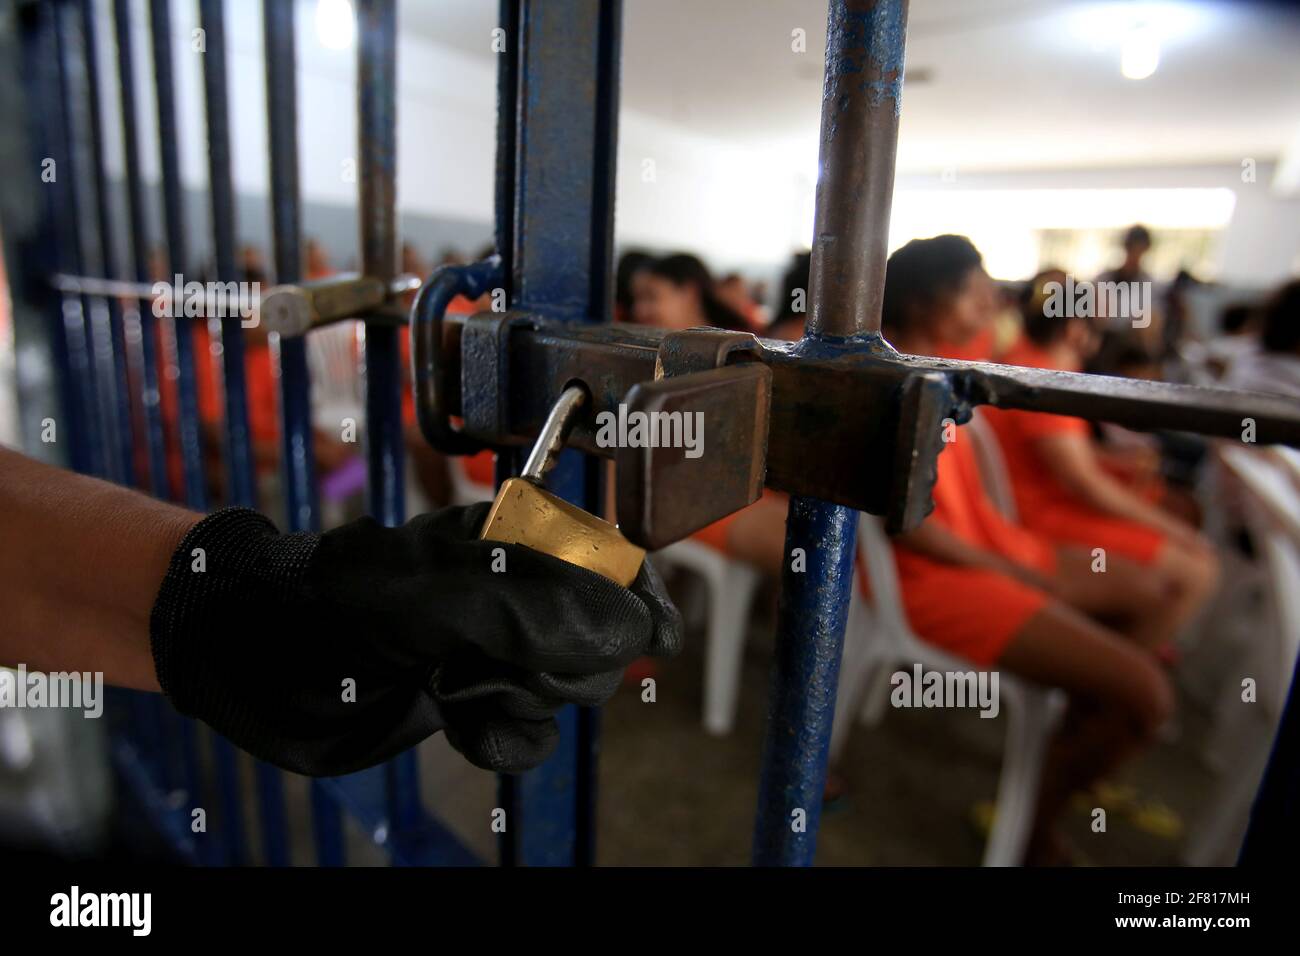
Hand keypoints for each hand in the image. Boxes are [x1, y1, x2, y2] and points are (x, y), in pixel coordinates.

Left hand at [149, 503, 681, 775]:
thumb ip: (531, 607)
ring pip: (567, 691)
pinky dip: (503, 737)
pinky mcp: (477, 700)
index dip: (634, 599)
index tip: (651, 638)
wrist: (250, 659)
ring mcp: (497, 647)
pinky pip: (531, 733)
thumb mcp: (427, 592)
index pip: (611, 561)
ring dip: (518, 701)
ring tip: (450, 684)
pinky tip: (460, 723)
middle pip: (600, 638)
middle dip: (555, 663)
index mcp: (513, 536)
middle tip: (488, 661)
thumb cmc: (324, 603)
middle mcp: (515, 588)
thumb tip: (631, 631)